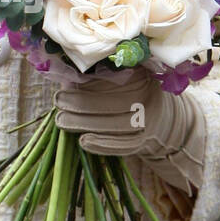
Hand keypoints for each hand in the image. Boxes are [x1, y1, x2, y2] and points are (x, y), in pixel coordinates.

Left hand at [53, 66, 188, 156]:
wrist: (160, 120)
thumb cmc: (130, 93)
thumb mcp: (122, 77)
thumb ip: (98, 75)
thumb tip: (67, 78)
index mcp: (142, 74)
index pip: (115, 79)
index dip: (89, 84)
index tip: (65, 85)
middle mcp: (149, 96)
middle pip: (115, 102)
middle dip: (82, 103)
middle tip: (58, 102)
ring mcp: (150, 121)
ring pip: (118, 125)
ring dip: (87, 123)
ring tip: (62, 121)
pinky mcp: (144, 141)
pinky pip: (123, 146)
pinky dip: (102, 145)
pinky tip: (83, 141)